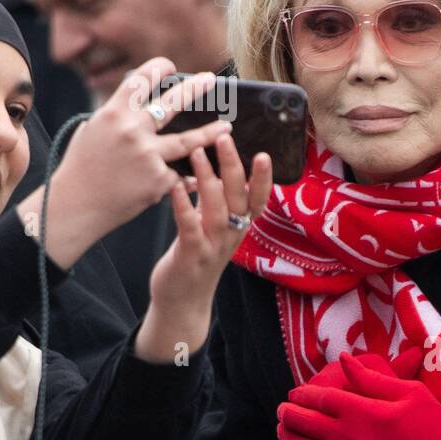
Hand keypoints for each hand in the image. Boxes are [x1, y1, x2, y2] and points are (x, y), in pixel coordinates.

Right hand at [14, 57, 233, 268]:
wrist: (74, 207)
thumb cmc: (79, 168)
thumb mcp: (91, 132)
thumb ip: (115, 116)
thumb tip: (139, 104)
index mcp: (112, 114)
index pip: (140, 80)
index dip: (157, 69)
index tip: (170, 66)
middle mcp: (131, 131)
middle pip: (171, 104)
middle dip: (194, 89)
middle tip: (210, 80)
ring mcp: (147, 156)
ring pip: (188, 141)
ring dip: (210, 132)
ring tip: (226, 127)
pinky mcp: (157, 182)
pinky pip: (179, 174)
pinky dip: (189, 175)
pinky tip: (201, 174)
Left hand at [135, 135, 273, 362]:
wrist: (182, 301)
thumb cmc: (196, 255)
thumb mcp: (212, 226)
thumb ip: (217, 199)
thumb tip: (217, 163)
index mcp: (239, 226)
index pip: (258, 200)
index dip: (264, 179)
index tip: (264, 153)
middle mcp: (231, 235)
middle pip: (238, 197)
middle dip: (233, 166)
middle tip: (224, 138)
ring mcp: (213, 246)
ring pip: (217, 209)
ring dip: (207, 178)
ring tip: (197, 152)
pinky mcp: (191, 256)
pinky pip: (190, 227)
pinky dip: (184, 206)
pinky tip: (175, 186)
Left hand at [275, 351, 440, 439]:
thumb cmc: (431, 426)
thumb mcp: (407, 391)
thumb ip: (370, 377)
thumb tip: (343, 359)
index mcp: (361, 411)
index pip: (320, 398)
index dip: (303, 393)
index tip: (295, 390)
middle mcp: (347, 437)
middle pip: (304, 421)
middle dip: (288, 412)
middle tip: (282, 407)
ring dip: (286, 435)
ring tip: (281, 426)